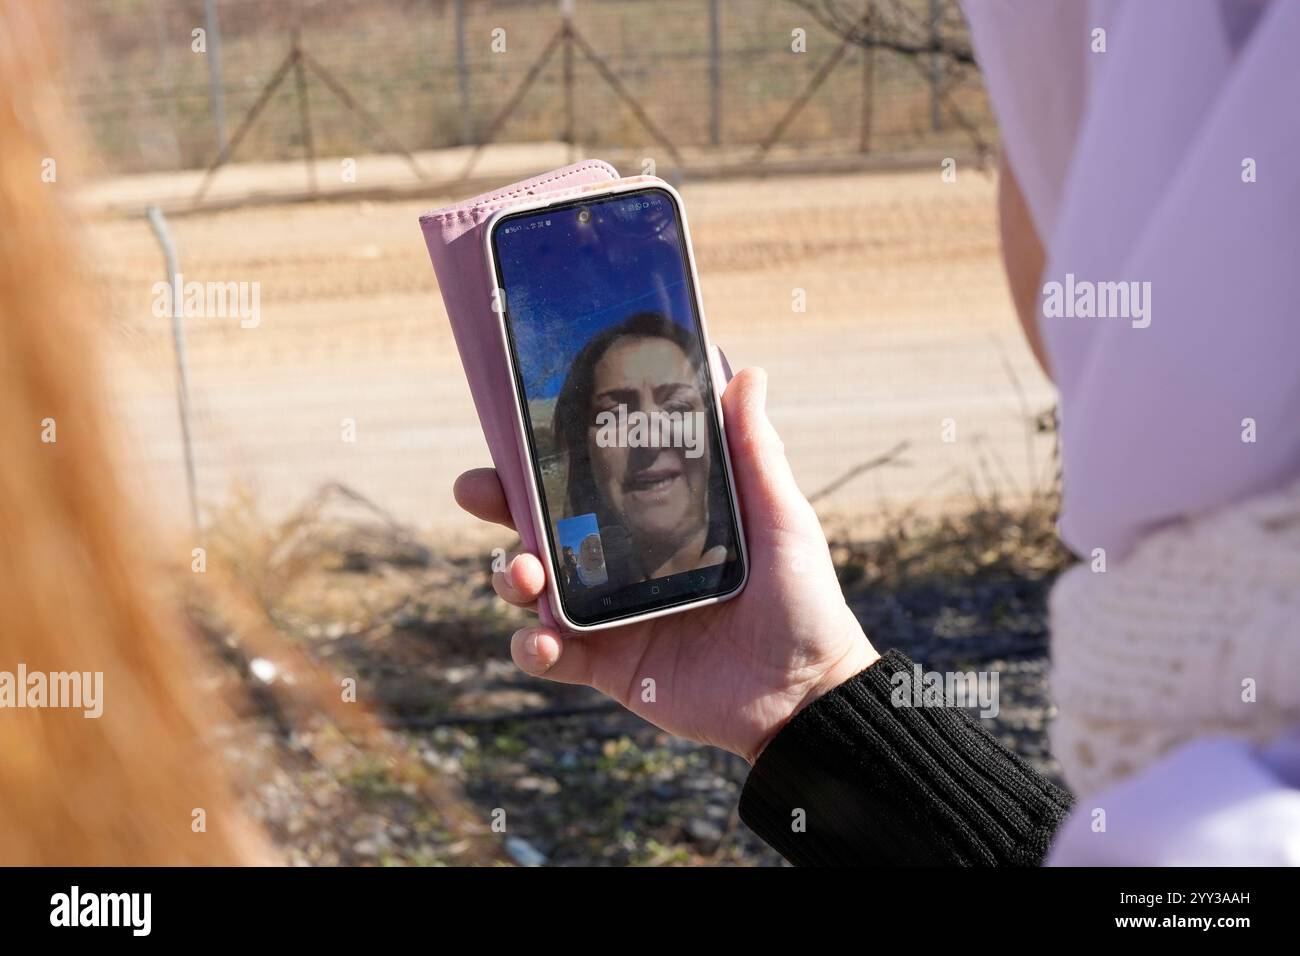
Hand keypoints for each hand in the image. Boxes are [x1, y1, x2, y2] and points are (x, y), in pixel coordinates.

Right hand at [454, 367, 877, 762]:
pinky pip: (549, 654)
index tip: (513, 427)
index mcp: (655, 518)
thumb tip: (746, 372)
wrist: (806, 694)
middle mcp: (623, 562)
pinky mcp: (607, 665)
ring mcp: (609, 614)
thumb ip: (754, 451)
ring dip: (510, 574)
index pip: (588, 478)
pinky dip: (532, 647)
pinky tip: (544, 641)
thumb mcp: (780, 518)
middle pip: (542, 524)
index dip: (544, 455)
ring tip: (526, 575)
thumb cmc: (803, 600)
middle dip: (501, 503)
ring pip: (532, 586)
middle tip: (476, 489)